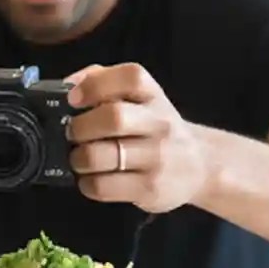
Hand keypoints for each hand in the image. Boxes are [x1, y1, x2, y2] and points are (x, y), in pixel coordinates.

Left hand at [64, 63, 213, 212]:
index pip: (131, 79)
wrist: (199, 165)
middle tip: (72, 134)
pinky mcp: (149, 189)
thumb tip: (69, 84)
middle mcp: (159, 124)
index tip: (74, 98)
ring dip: (78, 158)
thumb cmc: (156, 128)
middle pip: (114, 118)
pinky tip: (92, 178)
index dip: (96, 85)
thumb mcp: (140, 98)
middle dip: (79, 127)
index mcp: (152, 96)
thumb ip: (103, 82)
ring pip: (101, 156)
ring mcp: (156, 158)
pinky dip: (87, 183)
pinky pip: (104, 186)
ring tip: (80, 158)